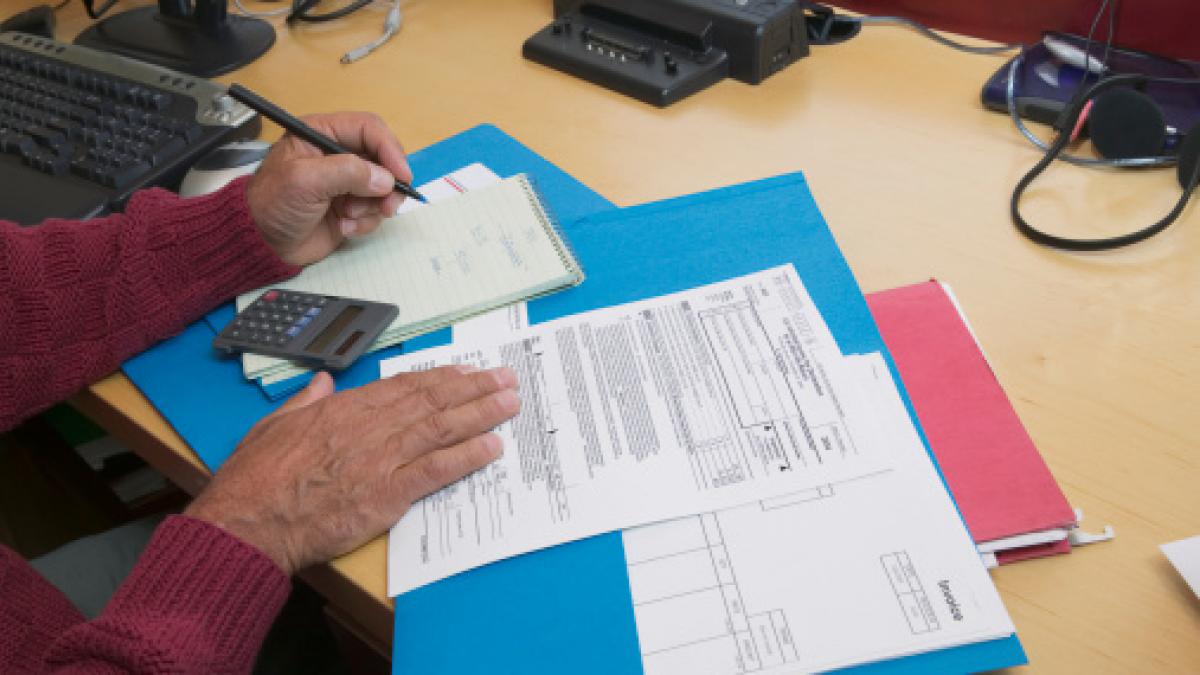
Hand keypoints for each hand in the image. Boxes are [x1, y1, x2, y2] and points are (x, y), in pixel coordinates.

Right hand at [185, 365, 519, 574]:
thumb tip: (321, 382)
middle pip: (432, 400)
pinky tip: (492, 447)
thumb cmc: (255, 478)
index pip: (403, 386)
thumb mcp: (273, 424)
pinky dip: (467, 456)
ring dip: (481, 413)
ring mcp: (380, 458)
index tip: (465, 371)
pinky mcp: (387, 493)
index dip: (440, 378)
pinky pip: (436, 469)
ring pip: (442, 427)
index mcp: (343, 408)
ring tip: (510, 404)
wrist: (249, 519)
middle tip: (505, 378)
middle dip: (473, 387)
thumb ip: (304, 401)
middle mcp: (368, 426)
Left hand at [244, 112, 413, 265]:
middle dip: (388, 183)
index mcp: (323, 134)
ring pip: (384, 187)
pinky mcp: (351, 207)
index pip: (368, 128)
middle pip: (383, 158)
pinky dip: (365, 222)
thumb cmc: (273, 204)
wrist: (261, 244)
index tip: (401, 175)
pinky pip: (375, 211)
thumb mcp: (305, 180)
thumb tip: (385, 179)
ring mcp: (346, 182)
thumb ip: (347, 172)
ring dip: (373, 206)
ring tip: (349, 217)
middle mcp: (338, 154)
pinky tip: (343, 228)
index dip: (389, 148)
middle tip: (387, 205)